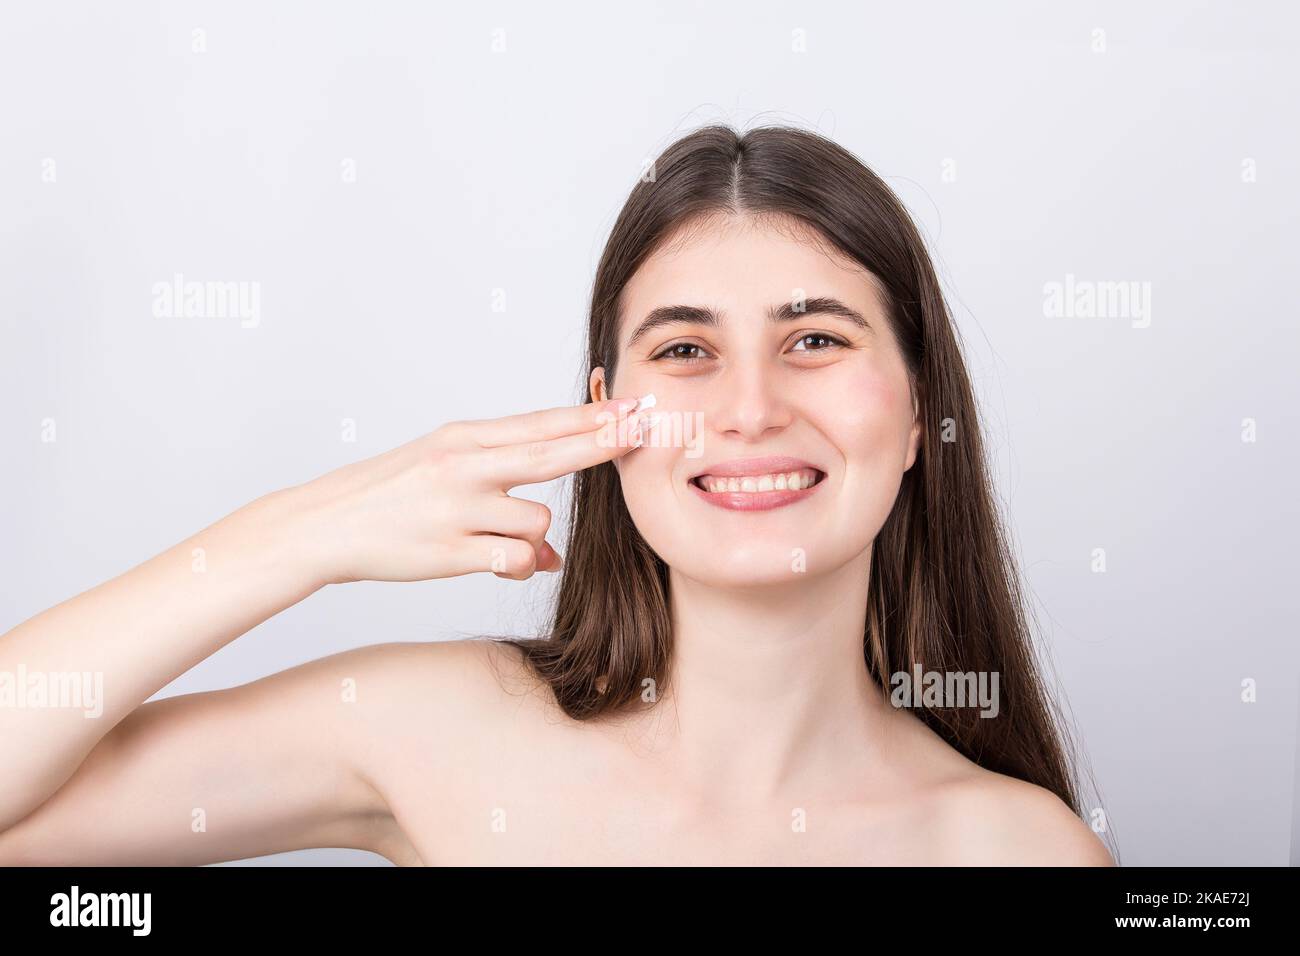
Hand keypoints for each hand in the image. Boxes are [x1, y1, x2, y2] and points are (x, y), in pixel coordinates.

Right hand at [287, 396, 653, 584]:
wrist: (327, 525)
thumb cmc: (390, 496)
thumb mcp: (443, 470)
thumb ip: (501, 494)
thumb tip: (551, 551)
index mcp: (464, 439)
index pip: (540, 424)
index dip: (590, 418)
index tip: (631, 409)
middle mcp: (464, 466)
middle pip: (551, 453)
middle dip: (603, 443)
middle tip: (644, 430)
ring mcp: (458, 508)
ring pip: (537, 522)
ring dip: (532, 538)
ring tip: (494, 539)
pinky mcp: (451, 551)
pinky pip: (514, 562)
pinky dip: (517, 567)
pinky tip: (496, 564)